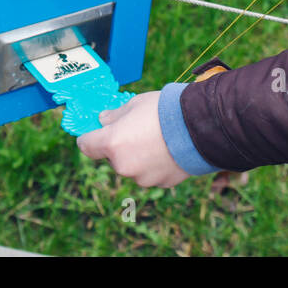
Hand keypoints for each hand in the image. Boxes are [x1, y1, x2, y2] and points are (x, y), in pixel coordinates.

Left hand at [76, 90, 192, 187]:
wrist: (201, 126)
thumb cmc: (165, 110)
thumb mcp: (135, 104)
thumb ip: (115, 115)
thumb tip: (103, 120)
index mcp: (112, 144)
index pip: (86, 146)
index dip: (90, 138)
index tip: (96, 132)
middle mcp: (123, 165)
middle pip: (112, 158)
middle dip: (120, 146)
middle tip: (138, 130)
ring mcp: (143, 178)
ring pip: (133, 167)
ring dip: (139, 157)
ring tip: (160, 139)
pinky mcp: (161, 183)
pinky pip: (152, 173)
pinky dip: (157, 164)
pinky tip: (171, 149)